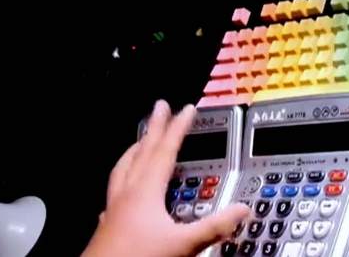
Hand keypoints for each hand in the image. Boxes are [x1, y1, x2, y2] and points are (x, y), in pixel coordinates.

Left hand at [82, 100, 249, 256]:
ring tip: (140, 140)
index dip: (178, 128)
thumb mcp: (183, 245)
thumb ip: (213, 226)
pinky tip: (120, 192)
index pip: (165, 151)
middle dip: (154, 128)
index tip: (187, 108)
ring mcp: (114, 209)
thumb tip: (241, 210)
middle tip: (160, 106)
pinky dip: (121, 182)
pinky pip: (114, 192)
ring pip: (124, 169)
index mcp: (145, 192)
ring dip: (135, 150)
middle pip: (142, 152)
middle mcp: (126, 194)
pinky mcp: (107, 225)